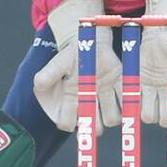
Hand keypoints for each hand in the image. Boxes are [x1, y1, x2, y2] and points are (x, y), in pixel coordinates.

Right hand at [32, 0, 121, 133]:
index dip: (68, 123)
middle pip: (93, 126)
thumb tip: (38, 83)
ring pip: (112, 118)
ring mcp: (106, 95)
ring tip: (108, 103)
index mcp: (72, 99)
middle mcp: (90, 102)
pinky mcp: (121, 86)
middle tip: (93, 114)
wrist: (89, 39)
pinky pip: (128, 99)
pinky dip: (129, 100)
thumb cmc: (72, 54)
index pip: (67, 122)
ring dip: (112, 115)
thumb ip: (49, 73)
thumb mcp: (59, 62)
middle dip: (93, 125)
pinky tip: (124, 94)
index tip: (72, 118)